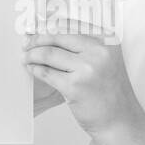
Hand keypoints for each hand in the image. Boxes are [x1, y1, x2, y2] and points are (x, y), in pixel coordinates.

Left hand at [22, 24, 143, 138]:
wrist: (119, 119)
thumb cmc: (109, 90)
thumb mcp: (106, 59)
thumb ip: (85, 44)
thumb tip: (51, 30)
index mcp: (107, 39)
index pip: (70, 24)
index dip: (49, 25)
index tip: (35, 27)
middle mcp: (99, 51)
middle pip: (57, 36)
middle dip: (37, 39)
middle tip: (26, 43)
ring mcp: (87, 69)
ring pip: (48, 54)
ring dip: (32, 55)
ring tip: (26, 57)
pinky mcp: (74, 87)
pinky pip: (46, 73)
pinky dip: (35, 69)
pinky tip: (31, 69)